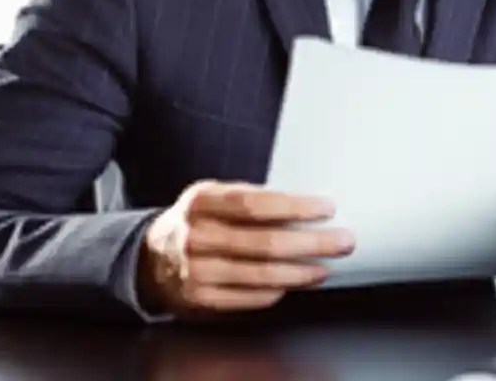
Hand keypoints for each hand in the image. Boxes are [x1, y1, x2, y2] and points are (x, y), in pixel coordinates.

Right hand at [138, 180, 354, 315]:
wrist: (152, 257)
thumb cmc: (197, 221)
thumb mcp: (212, 195)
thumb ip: (248, 197)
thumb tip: (303, 204)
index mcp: (202, 202)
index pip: (256, 204)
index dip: (295, 207)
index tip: (327, 208)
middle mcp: (197, 236)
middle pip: (266, 243)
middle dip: (313, 242)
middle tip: (343, 240)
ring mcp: (197, 271)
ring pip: (262, 275)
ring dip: (302, 272)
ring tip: (325, 266)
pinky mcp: (201, 300)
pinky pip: (250, 298)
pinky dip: (278, 291)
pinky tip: (295, 283)